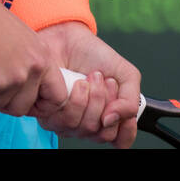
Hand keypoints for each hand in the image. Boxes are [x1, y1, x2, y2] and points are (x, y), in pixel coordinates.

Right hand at [0, 0, 66, 116]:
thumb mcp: (19, 40)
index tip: (22, 101)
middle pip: (22, 107)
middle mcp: (33, 68)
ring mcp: (15, 78)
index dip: (40, 105)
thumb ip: (25, 63)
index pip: (57, 96)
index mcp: (43, 56)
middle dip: (2, 103)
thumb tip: (21, 91)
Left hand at [32, 21, 141, 147]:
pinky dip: (74, 99)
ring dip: (92, 99)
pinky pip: (63, 120)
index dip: (125, 128)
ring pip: (83, 128)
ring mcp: (68, 121)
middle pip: (102, 135)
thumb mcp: (125, 75)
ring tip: (91, 78)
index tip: (122, 106)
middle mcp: (88, 124)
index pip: (119, 141)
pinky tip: (76, 82)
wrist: (68, 39)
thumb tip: (113, 119)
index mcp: (109, 118)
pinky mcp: (48, 114)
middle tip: (105, 80)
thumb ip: (131, 101)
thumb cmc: (95, 56)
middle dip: (106, 103)